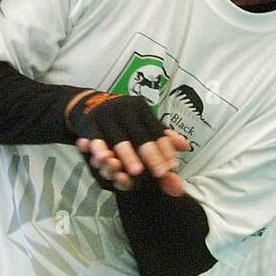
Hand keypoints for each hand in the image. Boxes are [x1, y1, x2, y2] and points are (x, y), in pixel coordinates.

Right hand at [65, 89, 190, 194]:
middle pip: (140, 135)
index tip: (173, 165)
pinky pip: (96, 139)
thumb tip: (186, 146)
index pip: (156, 130)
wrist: (89, 103)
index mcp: (141, 109)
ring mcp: (107, 115)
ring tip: (135, 172)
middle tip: (160, 173)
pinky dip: (99, 149)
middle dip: (150, 155)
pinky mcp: (90, 123)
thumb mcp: (142, 123)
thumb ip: (162, 139)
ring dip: (127, 156)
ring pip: (119, 139)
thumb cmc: (123, 119)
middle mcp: (125, 109)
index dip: (165, 149)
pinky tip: (105, 159)